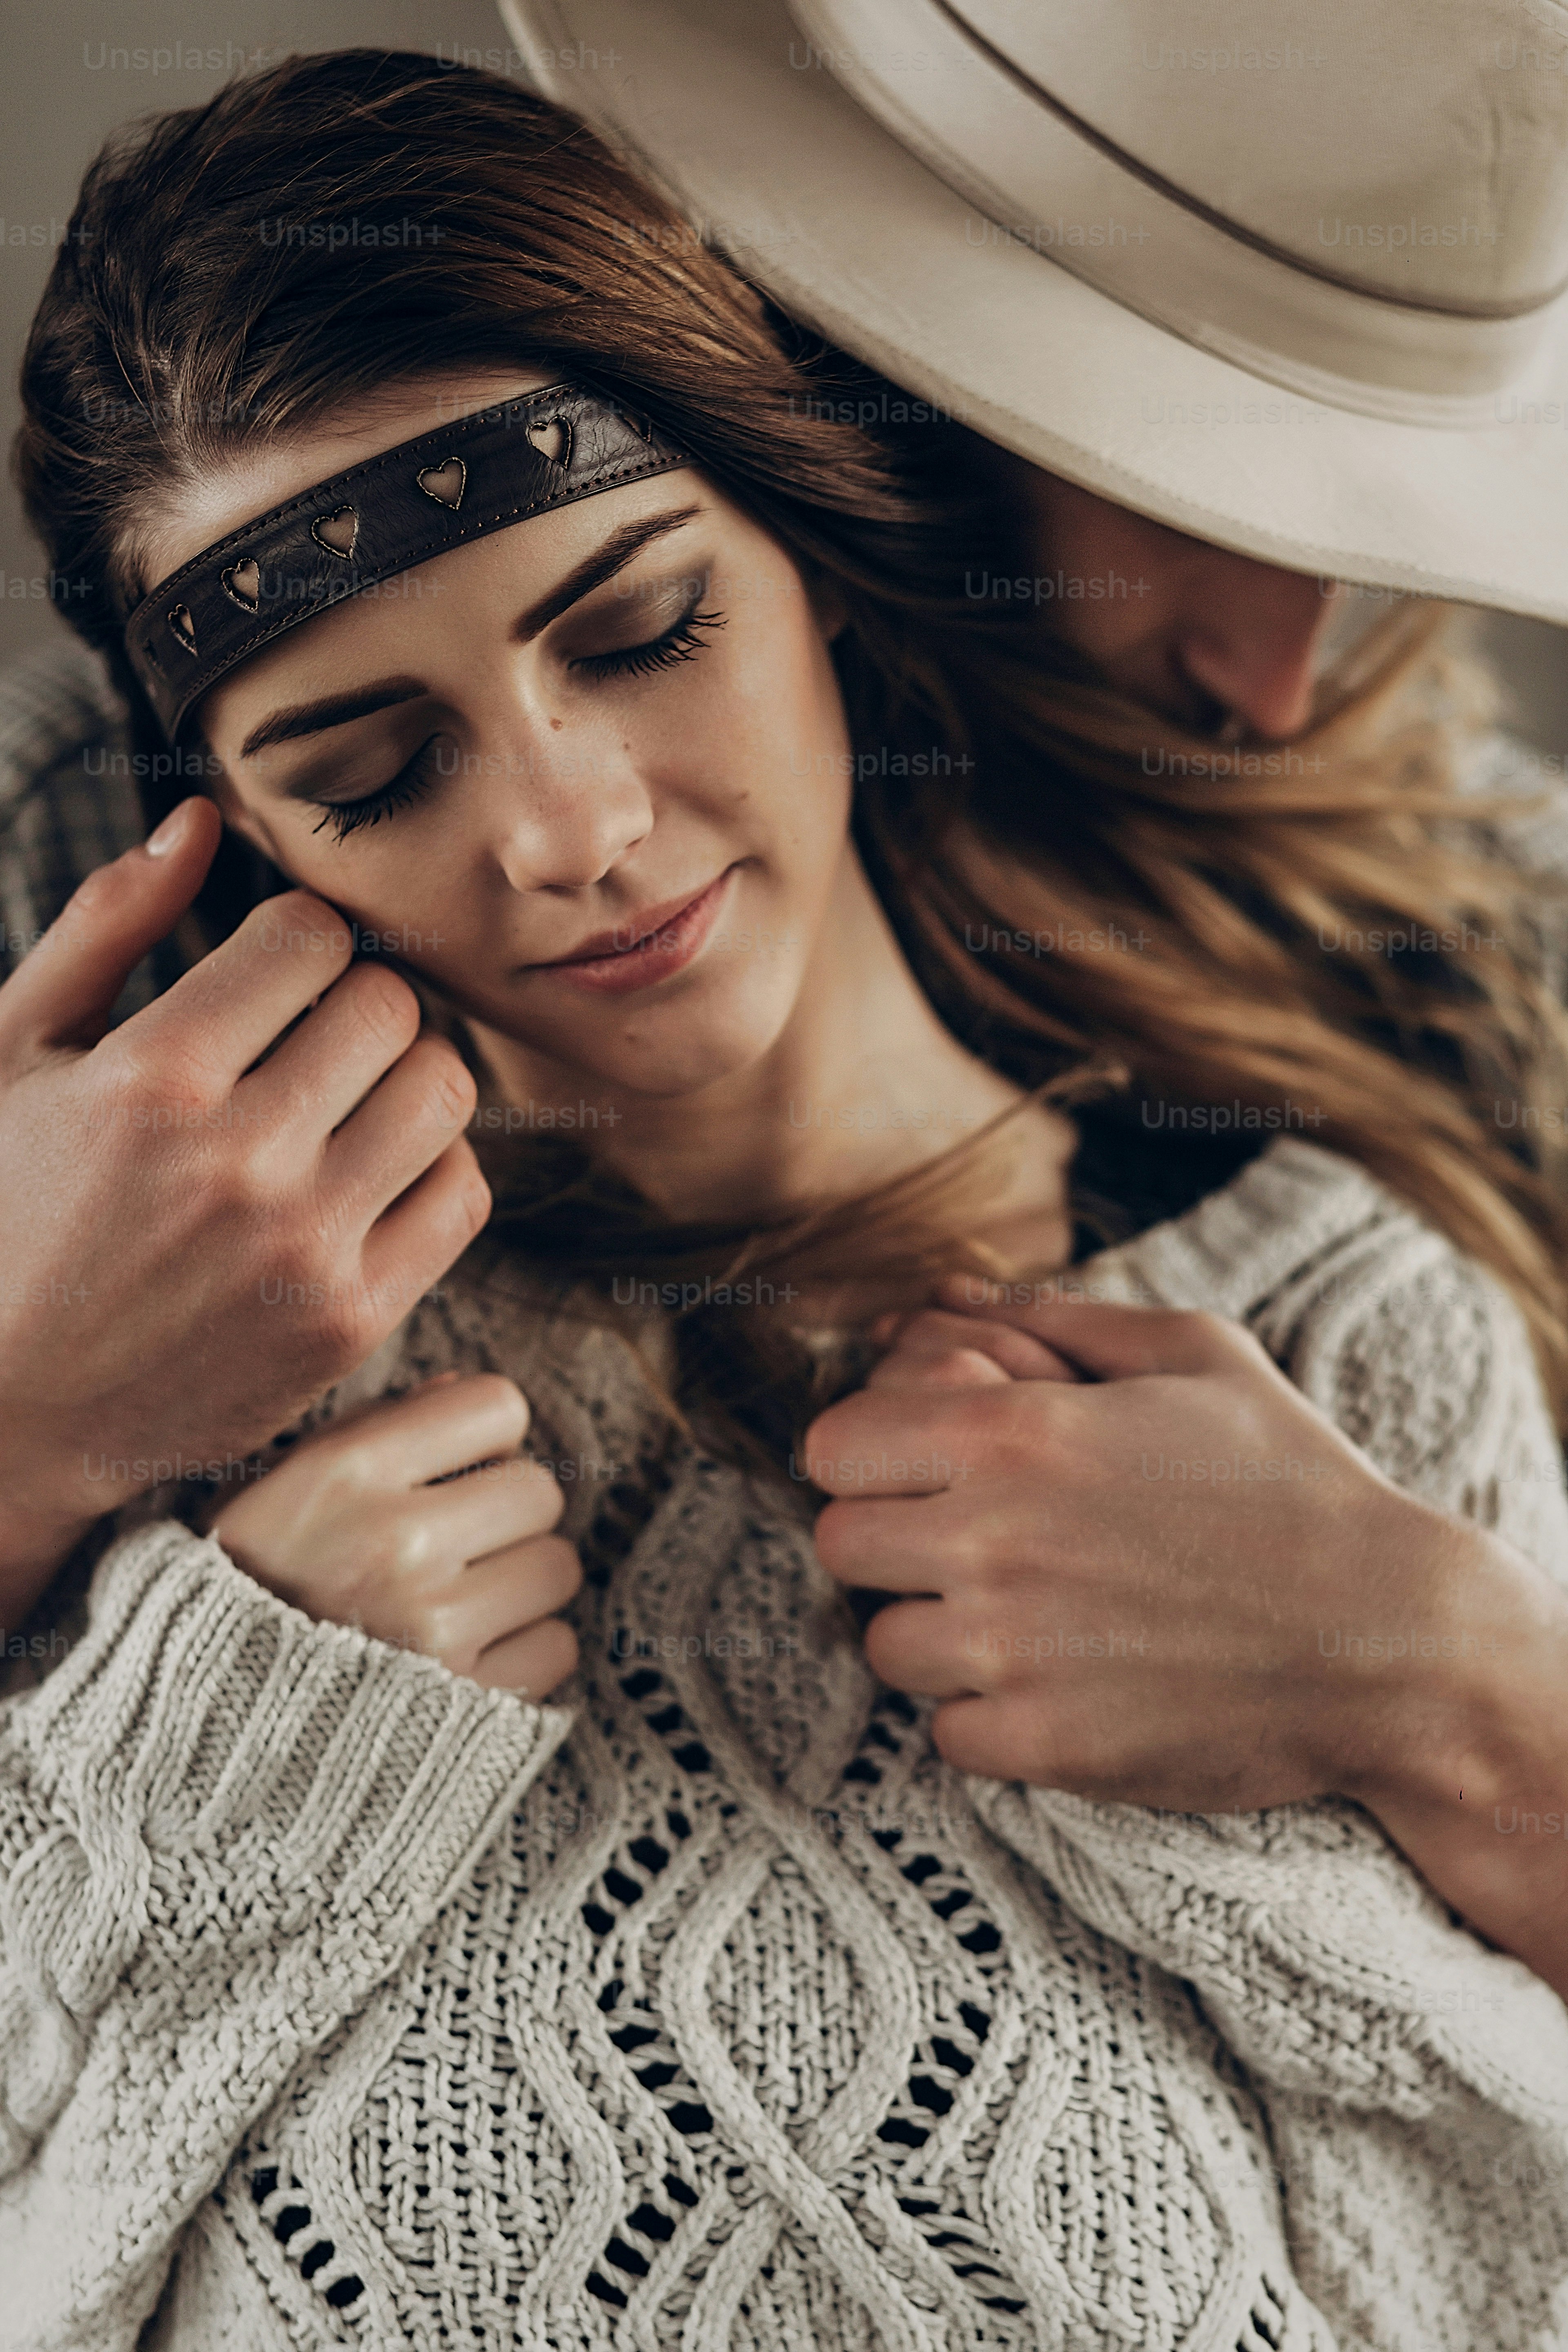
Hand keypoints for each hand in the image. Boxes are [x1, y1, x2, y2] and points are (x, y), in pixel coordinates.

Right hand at [0, 798, 490, 1605]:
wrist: (10, 1408)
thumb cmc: (6, 1209)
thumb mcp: (14, 1052)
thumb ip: (106, 926)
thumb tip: (200, 819)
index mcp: (153, 1078)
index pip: (310, 936)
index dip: (297, 940)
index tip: (272, 974)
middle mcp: (240, 1161)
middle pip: (389, 1005)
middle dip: (355, 1000)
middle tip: (311, 1034)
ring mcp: (305, 1249)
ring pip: (443, 1088)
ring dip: (404, 1074)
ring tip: (346, 1096)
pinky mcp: (352, 1320)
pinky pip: (461, 1192)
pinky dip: (430, 1164)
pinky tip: (369, 1170)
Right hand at [211, 1374, 580, 1695]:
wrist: (202, 1725)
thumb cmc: (248, 1588)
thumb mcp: (279, 1487)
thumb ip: (371, 1427)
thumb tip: (464, 1391)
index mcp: (345, 1476)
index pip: (497, 1406)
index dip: (485, 1434)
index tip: (458, 1465)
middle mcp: (395, 1545)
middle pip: (539, 1490)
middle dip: (505, 1513)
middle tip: (456, 1545)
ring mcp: (435, 1628)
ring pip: (557, 1568)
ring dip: (519, 1584)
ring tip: (454, 1604)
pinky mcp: (468, 1703)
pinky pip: (556, 1647)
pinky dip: (523, 1653)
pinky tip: (465, 1658)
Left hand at [820, 1280, 1567, 2004]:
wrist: (1390, 1637)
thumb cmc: (1291, 1481)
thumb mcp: (1192, 1353)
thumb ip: (1052, 1317)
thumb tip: (940, 1297)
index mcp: (1011, 1434)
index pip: (832, 1446)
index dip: (868, 1456)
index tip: (921, 1473)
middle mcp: (991, 1538)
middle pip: (840, 1543)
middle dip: (894, 1540)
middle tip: (970, 1545)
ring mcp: (1010, 1649)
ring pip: (884, 1643)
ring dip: (937, 1631)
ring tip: (1025, 1615)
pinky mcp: (1041, 1744)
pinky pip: (944, 1733)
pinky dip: (989, 1716)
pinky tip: (1062, 1681)